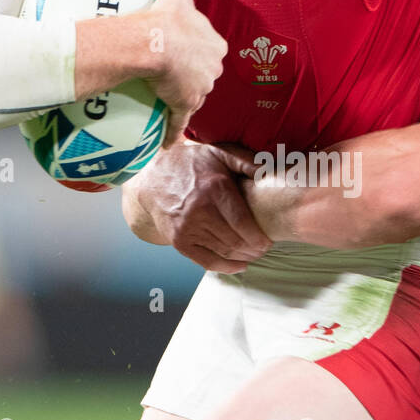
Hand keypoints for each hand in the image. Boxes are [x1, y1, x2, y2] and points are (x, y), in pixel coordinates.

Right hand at [121, 140, 272, 272]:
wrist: (151, 178)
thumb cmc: (189, 165)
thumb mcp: (217, 152)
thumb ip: (245, 160)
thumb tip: (268, 170)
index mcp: (214, 189)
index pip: (243, 223)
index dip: (259, 237)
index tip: (268, 241)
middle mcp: (200, 211)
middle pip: (236, 241)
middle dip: (255, 250)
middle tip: (264, 249)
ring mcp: (188, 229)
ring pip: (224, 252)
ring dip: (244, 258)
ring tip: (254, 254)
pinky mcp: (179, 241)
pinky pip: (206, 261)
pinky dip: (226, 267)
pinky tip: (240, 265)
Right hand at [142, 0, 227, 145]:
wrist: (156, 42)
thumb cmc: (168, 18)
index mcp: (216, 45)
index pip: (211, 48)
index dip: (198, 49)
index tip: (185, 47)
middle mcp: (213, 68)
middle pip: (204, 72)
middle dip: (193, 73)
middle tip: (172, 70)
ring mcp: (200, 89)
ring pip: (193, 95)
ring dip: (182, 97)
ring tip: (165, 96)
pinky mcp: (184, 105)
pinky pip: (179, 122)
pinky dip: (174, 133)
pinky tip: (168, 144)